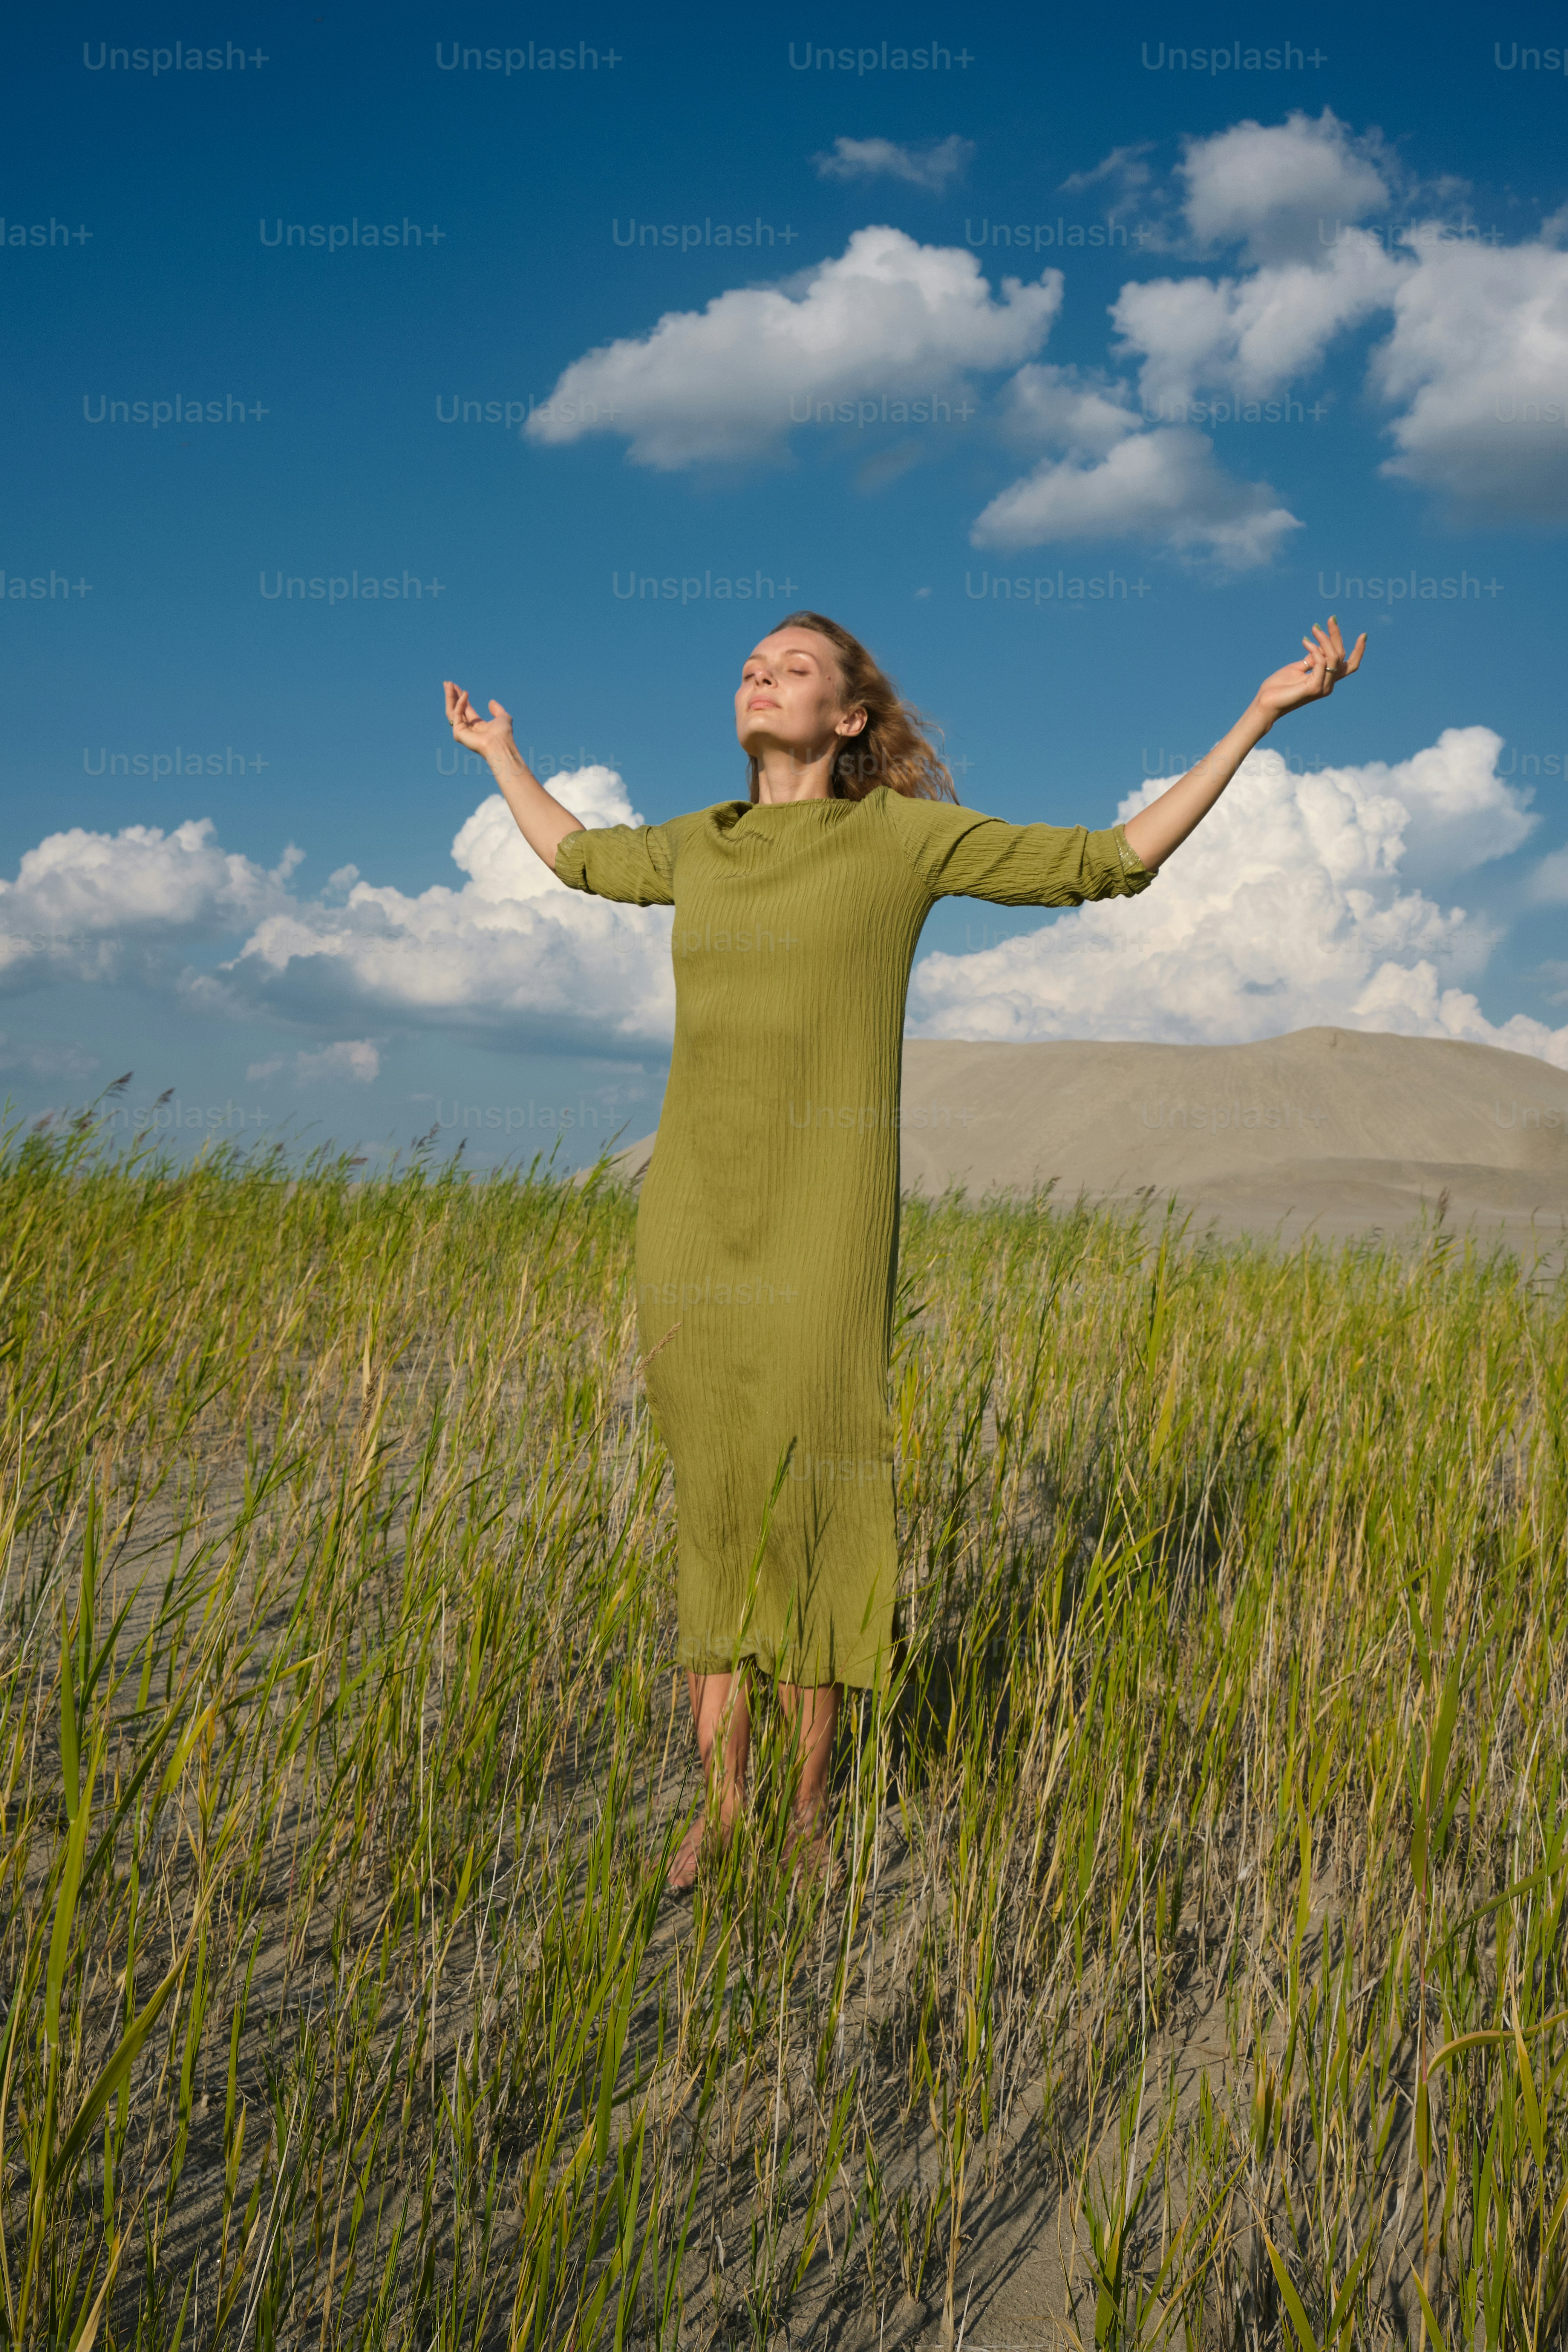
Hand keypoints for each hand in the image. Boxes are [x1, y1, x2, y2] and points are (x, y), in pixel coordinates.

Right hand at [443, 680, 517, 763]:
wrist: (500, 745)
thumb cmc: (503, 735)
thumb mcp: (503, 717)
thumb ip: (497, 710)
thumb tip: (491, 701)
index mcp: (478, 726)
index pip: (466, 709)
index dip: (461, 697)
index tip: (456, 686)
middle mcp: (468, 729)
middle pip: (457, 709)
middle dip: (452, 695)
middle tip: (447, 683)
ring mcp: (462, 732)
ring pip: (452, 711)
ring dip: (450, 697)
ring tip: (448, 684)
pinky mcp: (458, 733)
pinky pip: (456, 714)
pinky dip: (460, 703)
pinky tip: (465, 694)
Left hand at [1251, 616, 1366, 726]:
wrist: (1265, 702)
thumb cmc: (1279, 686)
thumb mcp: (1299, 667)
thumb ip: (1312, 658)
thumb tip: (1321, 645)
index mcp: (1326, 680)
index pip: (1350, 666)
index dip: (1359, 651)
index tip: (1363, 635)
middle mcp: (1328, 684)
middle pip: (1341, 656)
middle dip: (1337, 635)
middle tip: (1330, 619)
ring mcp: (1322, 687)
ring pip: (1333, 657)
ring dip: (1324, 639)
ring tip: (1313, 629)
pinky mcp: (1313, 688)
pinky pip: (1320, 662)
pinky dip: (1314, 649)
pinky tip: (1305, 641)